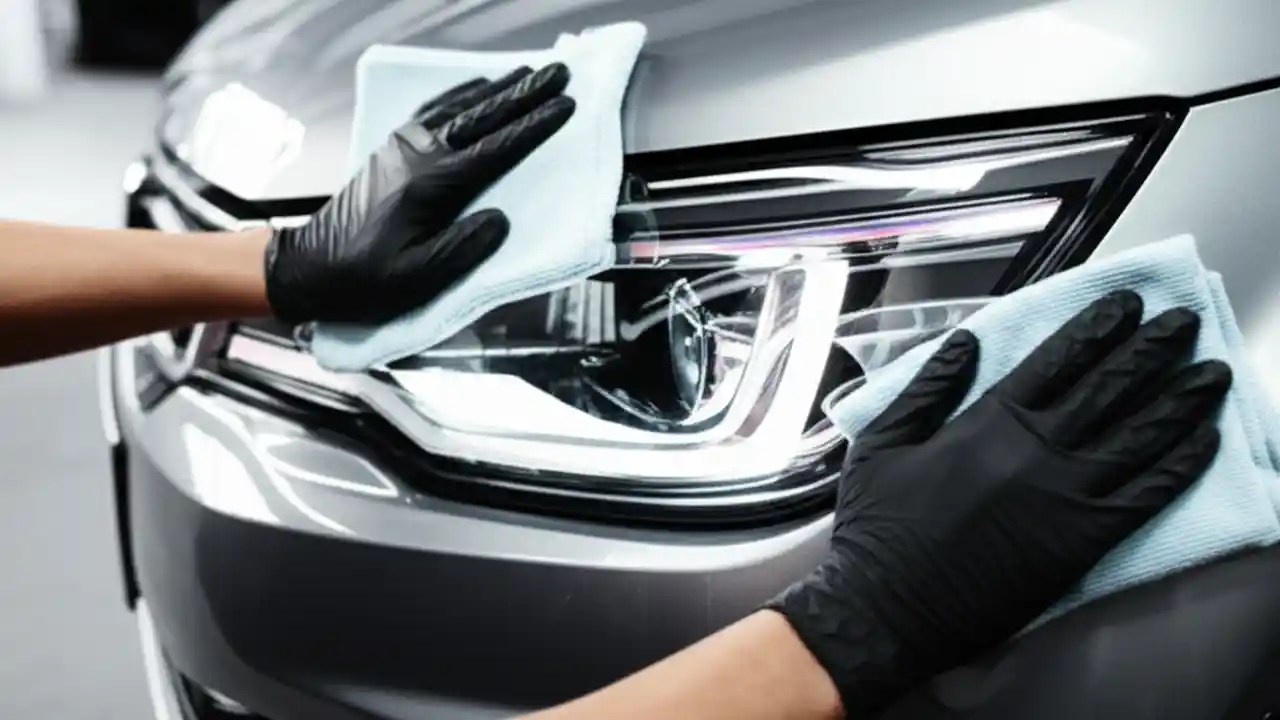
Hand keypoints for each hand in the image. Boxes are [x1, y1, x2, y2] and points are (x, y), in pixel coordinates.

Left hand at [264, 63, 575, 323]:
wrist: (311, 267)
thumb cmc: (364, 278)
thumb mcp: (418, 277)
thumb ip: (463, 248)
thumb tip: (499, 221)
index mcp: (428, 184)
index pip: (494, 149)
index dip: (532, 127)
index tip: (563, 106)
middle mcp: (415, 155)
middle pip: (481, 115)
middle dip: (523, 93)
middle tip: (557, 73)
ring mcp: (402, 148)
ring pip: (458, 107)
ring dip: (497, 89)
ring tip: (527, 75)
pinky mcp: (392, 150)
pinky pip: (433, 110)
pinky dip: (460, 94)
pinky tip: (476, 88)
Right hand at [769, 290, 1231, 716]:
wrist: (888, 607)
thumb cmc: (877, 530)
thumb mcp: (883, 443)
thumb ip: (928, 388)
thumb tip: (965, 342)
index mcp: (988, 422)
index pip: (1059, 359)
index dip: (1098, 327)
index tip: (1126, 304)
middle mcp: (1037, 451)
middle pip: (1111, 387)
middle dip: (1152, 349)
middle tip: (1181, 323)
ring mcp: (1066, 495)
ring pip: (1140, 435)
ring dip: (1181, 399)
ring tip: (1210, 374)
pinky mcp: (1083, 540)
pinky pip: (1147, 495)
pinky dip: (1180, 465)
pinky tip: (1202, 442)